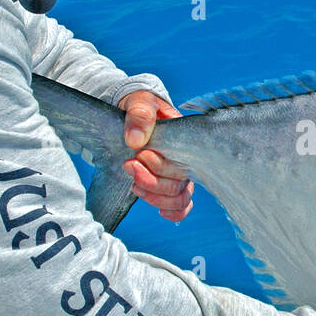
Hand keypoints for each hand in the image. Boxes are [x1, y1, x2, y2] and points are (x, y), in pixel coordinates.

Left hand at [119, 90, 193, 221]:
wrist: (131, 114)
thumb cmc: (140, 106)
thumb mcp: (140, 102)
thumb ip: (140, 115)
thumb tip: (136, 140)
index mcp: (184, 140)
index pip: (183, 163)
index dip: (160, 166)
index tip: (138, 154)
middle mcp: (186, 160)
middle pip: (179, 185)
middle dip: (151, 181)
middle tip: (129, 165)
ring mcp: (178, 174)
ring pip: (179, 198)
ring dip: (155, 197)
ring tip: (133, 184)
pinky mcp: (168, 184)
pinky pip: (181, 206)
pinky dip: (173, 212)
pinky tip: (159, 210)